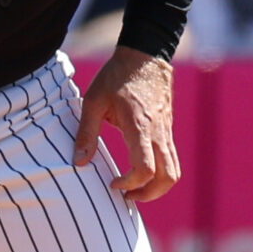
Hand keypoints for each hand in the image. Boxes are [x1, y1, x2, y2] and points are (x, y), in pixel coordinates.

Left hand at [75, 47, 177, 203]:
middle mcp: (158, 133)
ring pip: (174, 171)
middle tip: (126, 195)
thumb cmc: (116, 77)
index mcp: (139, 126)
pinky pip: (172, 160)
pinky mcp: (167, 131)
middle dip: (148, 194)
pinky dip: (160, 175)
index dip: (130, 183)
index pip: (145, 169)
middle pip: (168, 177)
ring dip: (157, 188)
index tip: (113, 183)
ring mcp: (166, 132)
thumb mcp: (93, 101)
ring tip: (134, 189)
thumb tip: (78, 162)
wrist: (145, 56)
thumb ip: (86, 133)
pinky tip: (140, 173)